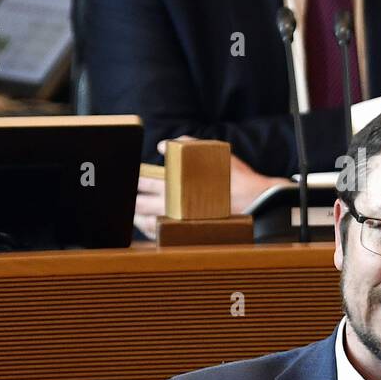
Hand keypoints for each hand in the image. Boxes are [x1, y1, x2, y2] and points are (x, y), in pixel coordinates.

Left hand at [133, 137, 289, 238]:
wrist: (256, 203)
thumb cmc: (236, 178)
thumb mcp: (216, 152)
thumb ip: (188, 144)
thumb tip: (163, 145)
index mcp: (179, 183)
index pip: (147, 181)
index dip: (136, 179)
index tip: (130, 177)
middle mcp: (176, 203)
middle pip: (142, 203)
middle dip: (131, 198)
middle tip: (124, 195)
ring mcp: (180, 221)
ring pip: (146, 222)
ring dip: (136, 216)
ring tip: (131, 212)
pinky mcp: (187, 233)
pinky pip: (160, 235)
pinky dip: (149, 231)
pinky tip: (147, 226)